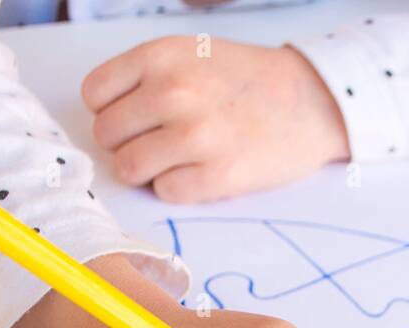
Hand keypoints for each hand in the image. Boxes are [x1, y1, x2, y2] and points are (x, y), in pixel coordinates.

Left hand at [81, 37, 349, 202]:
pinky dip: (178, 188)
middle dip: (128, 142)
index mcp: (162, 56)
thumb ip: (145, 76)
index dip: (112, 110)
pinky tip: (202, 172)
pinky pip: (165, 192)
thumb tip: (105, 119)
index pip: (95, 94)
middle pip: (107, 135)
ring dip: (147, 170)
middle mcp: (173, 92)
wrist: (313, 101)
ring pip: (128, 168)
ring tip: (176, 160)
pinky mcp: (217, 175)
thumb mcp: (192, 53)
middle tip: (161, 141)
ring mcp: (195, 136)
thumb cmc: (247, 81)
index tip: (136, 117)